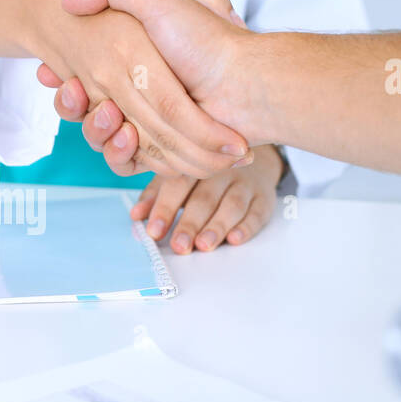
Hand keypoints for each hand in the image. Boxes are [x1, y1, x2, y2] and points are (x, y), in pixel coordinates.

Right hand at [0, 0, 250, 179]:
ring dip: (95, 130)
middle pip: (85, 108)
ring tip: (108, 115)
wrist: (246, 85)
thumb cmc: (205, 40)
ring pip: (101, 138)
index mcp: (132, 60)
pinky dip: (120, 154)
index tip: (49, 73)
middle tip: (75, 92)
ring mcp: (150, 122)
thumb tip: (70, 0)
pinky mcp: (162, 151)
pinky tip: (125, 138)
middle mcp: (139, 92)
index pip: (81, 75)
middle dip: (73, 104)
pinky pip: (127, 161)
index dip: (63, 79)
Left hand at [133, 144, 282, 254]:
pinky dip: (248, 227)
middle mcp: (221, 170)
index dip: (165, 208)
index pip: (178, 185)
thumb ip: (156, 195)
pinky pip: (258, 211)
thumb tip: (135, 215)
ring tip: (204, 245)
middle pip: (205, 197)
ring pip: (233, 204)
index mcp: (194, 163)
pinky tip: (235, 239)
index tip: (154, 231)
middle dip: (190, 223)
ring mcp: (245, 182)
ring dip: (218, 226)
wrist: (253, 156)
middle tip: (179, 245)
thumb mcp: (179, 176)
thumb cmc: (207, 172)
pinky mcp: (265, 196)